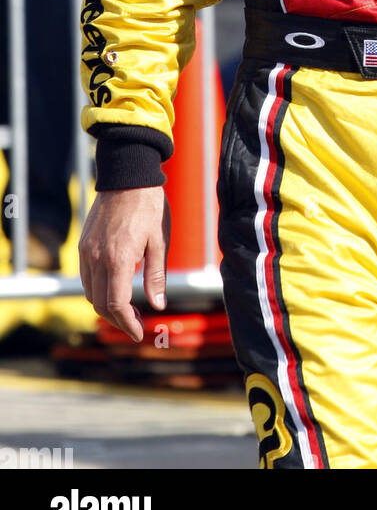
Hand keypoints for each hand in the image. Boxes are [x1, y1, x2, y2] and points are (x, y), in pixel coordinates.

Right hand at [78, 187, 169, 341]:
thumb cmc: (149, 206)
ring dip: (105, 306)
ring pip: (89, 292)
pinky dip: (98, 290)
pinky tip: (114, 288)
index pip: (115, 305)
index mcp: (118, 259)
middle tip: (135, 326)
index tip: (139, 333)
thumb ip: (156, 275)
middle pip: (99, 303)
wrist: (127, 176)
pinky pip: (86, 276)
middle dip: (117, 320)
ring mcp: (86, 251)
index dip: (127, 324)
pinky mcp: (83, 244)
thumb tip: (158, 305)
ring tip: (126, 310)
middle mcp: (96, 258)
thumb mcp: (160, 241)